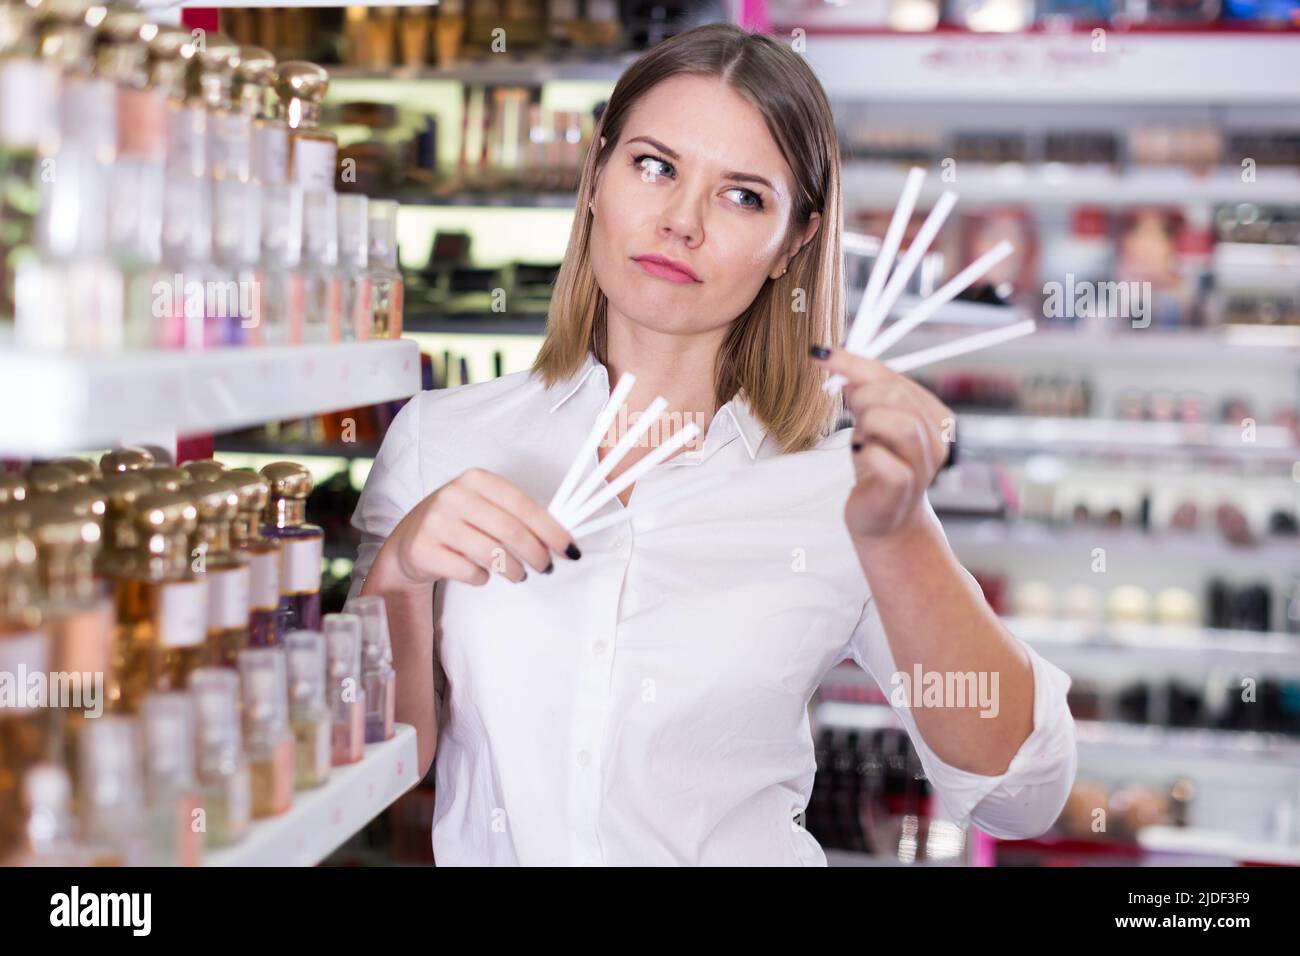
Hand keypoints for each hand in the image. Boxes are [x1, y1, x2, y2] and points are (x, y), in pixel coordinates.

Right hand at [379, 468, 580, 587]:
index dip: (551, 531)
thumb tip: (560, 540)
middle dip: (537, 555)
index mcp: (476, 479)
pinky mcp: (424, 550)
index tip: (570, 550)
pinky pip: (470, 572)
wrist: (408, 542)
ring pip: (492, 554)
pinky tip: (482, 574)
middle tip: (546, 568)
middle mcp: (455, 496)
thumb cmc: (458, 523)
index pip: (524, 506)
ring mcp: (436, 522)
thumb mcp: (484, 507)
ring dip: (515, 571)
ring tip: (519, 575)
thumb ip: (517, 516)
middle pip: (511, 531)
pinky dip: (484, 578)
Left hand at [810, 346, 954, 539]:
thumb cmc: (879, 467)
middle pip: (897, 395)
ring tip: (862, 437)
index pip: (893, 376)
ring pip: (899, 423)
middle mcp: (937, 438)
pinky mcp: (903, 489)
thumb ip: (863, 391)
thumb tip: (836, 359)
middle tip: (853, 415)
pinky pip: (882, 459)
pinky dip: (865, 454)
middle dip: (863, 398)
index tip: (819, 354)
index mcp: (934, 415)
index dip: (853, 362)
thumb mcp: (872, 422)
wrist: (883, 520)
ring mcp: (923, 465)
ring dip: (868, 424)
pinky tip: (862, 458)